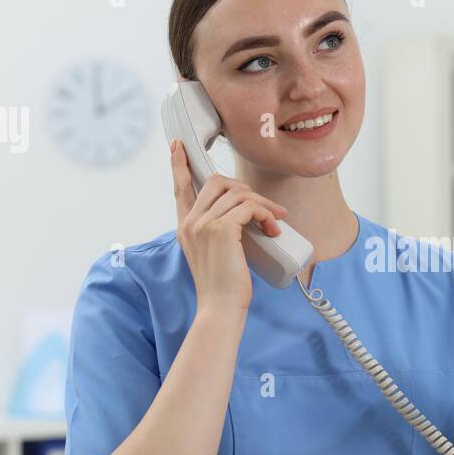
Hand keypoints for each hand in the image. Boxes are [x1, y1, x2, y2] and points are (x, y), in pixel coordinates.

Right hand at [169, 138, 287, 312]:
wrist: (220, 308)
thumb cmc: (223, 286)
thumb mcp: (215, 253)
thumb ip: (219, 232)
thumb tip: (245, 215)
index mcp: (185, 226)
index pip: (180, 187)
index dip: (179, 165)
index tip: (178, 146)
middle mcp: (190, 222)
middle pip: (217, 181)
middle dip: (245, 189)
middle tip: (266, 209)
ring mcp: (204, 224)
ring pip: (238, 193)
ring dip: (263, 204)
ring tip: (275, 222)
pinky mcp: (222, 230)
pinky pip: (249, 207)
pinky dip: (266, 214)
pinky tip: (273, 229)